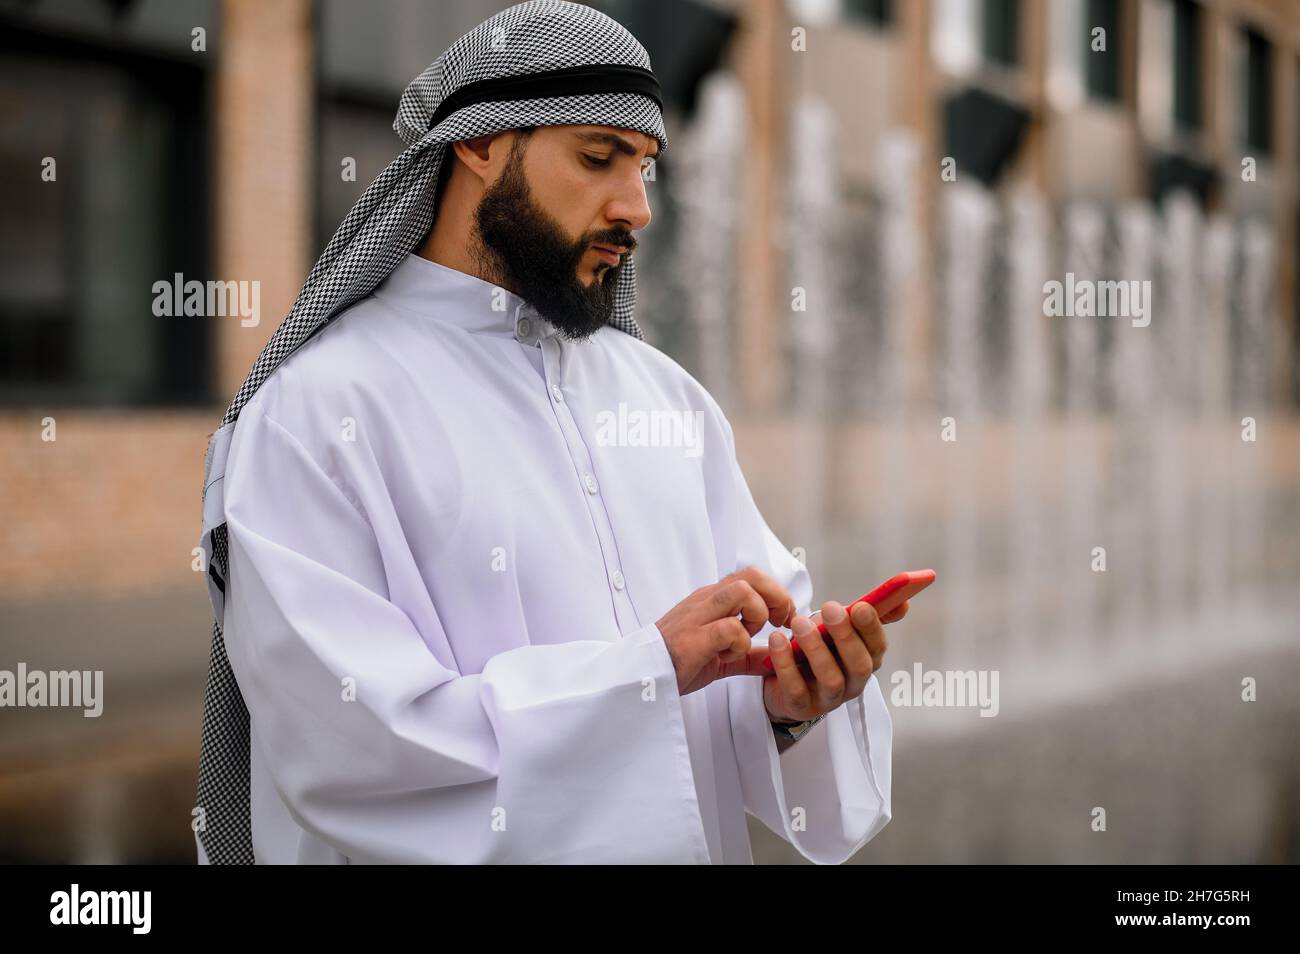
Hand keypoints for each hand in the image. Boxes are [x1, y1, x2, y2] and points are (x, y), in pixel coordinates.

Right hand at [656, 566, 796, 695]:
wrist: (640, 674)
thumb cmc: (677, 662)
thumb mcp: (720, 657)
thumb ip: (748, 655)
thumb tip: (773, 660)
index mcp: (712, 600)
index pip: (752, 576)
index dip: (777, 594)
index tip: (784, 620)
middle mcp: (706, 600)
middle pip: (752, 575)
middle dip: (776, 598)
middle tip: (777, 624)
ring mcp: (698, 616)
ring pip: (742, 592)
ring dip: (756, 616)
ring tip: (747, 638)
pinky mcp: (693, 638)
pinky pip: (729, 629)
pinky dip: (739, 644)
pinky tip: (728, 657)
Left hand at [756, 599, 888, 723]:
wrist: (781, 686)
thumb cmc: (816, 651)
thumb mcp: (839, 630)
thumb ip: (866, 615)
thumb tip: (902, 602)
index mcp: (865, 662)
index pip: (878, 647)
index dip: (872, 628)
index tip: (861, 606)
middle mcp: (852, 684)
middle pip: (859, 666)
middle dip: (846, 636)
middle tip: (830, 608)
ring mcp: (828, 699)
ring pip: (831, 679)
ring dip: (816, 648)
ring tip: (800, 623)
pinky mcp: (801, 707)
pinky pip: (796, 689)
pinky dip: (786, 664)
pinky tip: (777, 640)